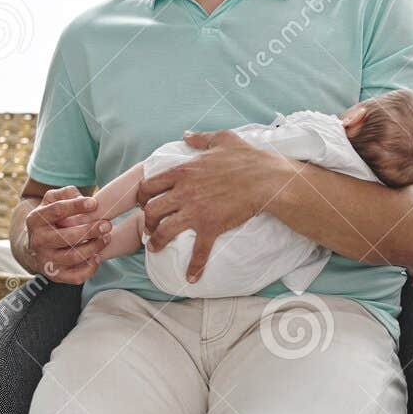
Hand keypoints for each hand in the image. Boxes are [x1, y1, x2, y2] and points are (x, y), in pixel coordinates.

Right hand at [23, 185, 113, 283]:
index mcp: (35, 219)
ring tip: (106, 238)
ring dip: (94, 247)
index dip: (76, 206)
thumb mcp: (52, 200)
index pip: (56, 210)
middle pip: (67, 237)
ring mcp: (45, 260)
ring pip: (73, 257)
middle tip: (107, 224)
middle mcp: (37, 241)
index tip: (94, 203)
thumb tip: (82, 198)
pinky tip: (97, 256)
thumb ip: (66, 193)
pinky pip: (75, 277)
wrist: (35, 246)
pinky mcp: (54, 276)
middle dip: (91, 230)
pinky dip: (90, 268)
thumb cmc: (51, 218)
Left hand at [137, 129, 292, 282]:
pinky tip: (191, 278)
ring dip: (156, 241)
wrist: (268, 179)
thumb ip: (201, 139)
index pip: (149, 185)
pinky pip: (198, 251)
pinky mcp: (211, 227)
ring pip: (164, 230)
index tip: (146, 203)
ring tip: (154, 248)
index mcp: (183, 172)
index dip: (144, 196)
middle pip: (151, 210)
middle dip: (146, 220)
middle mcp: (184, 192)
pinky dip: (194, 267)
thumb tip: (187, 135)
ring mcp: (196, 211)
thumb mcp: (222, 139)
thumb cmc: (248, 158)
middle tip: (149, 227)